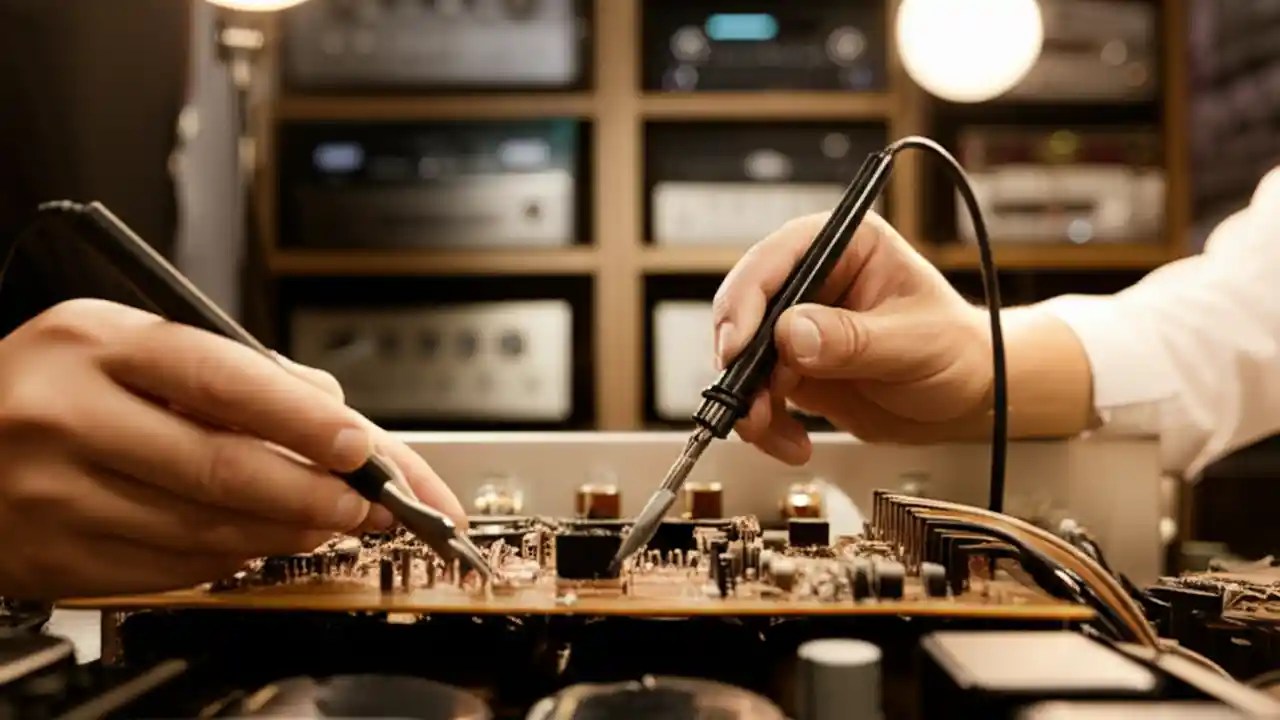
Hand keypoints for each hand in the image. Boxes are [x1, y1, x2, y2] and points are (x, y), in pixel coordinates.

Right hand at [0, 299, 464, 599]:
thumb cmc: (48, 387)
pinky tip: (254, 543)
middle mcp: (66, 415)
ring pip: (204, 529)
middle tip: (365, 503)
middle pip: (223, 468)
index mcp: (96, 343)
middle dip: (314, 493)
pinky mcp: (50, 556)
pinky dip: (227, 559)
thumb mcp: (123, 345)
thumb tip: (329, 407)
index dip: (305, 420)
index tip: (362, 447)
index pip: (224, 381)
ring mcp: (52, 493)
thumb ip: (226, 369)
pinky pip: (168, 569)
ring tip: (324, 522)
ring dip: (283, 533)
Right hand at [712, 212, 995, 464]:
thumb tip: (794, 332)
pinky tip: (792, 441)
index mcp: (843, 247)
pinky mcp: (793, 369)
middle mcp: (812, 282)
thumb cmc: (957, 350)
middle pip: (746, 310)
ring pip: (743, 358)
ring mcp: (798, 327)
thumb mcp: (914, 341)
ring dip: (748, 400)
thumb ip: (853, 339)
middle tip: (748, 399)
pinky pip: (757, 395)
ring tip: (768, 429)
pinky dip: (765, 424)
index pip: (776, 260)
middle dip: (740, 361)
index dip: (747, 301)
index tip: (738, 346)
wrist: (965, 399)